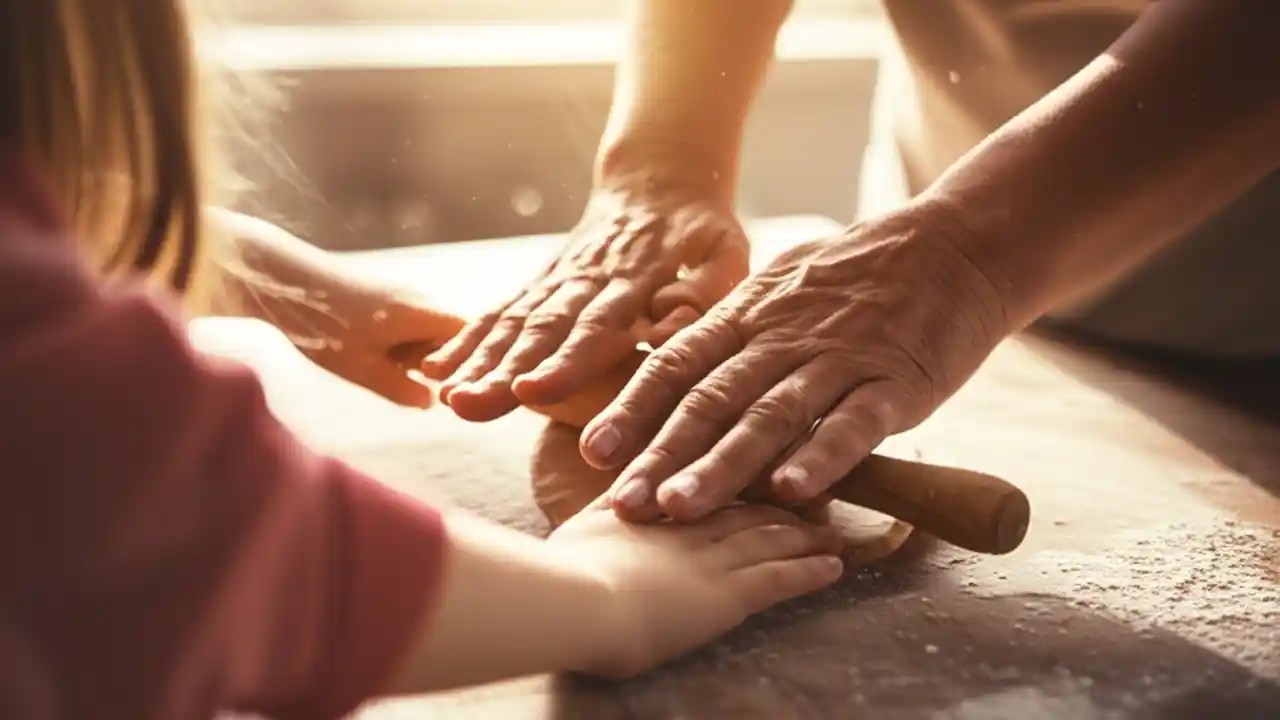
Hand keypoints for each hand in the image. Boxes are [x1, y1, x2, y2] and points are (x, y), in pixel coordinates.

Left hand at [205, 209, 463, 407]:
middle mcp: (420, 299)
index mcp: (424, 313)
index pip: (472, 338)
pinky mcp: (383, 296)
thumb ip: (403, 390)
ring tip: (385, 372)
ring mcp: (402, 295)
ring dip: (416, 356)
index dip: (468, 366)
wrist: (282, 283)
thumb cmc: (324, 329)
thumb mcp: (363, 370)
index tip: (449, 391)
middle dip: (440, 365)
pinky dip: (399, 344)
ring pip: (428, 331)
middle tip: (413, 387)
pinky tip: (370, 356)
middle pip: (451, 336)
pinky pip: (407, 323)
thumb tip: (433, 403)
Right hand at [422, 180, 748, 421]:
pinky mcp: (541, 282)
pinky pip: (501, 311)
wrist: (658, 179)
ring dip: (479, 361)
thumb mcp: (723, 254)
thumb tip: (674, 330)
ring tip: (447, 398)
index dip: (564, 362)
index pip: (596, 327)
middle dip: (502, 371)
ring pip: (513, 321)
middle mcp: (586, 280)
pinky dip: (470, 340)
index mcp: (635, 279)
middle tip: (467, 406)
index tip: (531, 392)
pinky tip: (438, 369)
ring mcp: (558, 279)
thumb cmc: (701, 231)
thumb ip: (705, 292)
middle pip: (540, 329)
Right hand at [548, 501, 842, 677]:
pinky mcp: (729, 593)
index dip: (738, 481)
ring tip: (832, 533)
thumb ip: (605, 503)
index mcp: (659, 506)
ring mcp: (715, 557)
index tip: (761, 474)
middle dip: (783, 505)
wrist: (575, 599)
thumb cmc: (565, 568)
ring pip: (774, 539)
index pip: (710, 486)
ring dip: (807, 536)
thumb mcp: (584, 524)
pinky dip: (810, 571)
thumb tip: (614, 485)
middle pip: (749, 508)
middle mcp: (693, 525)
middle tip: (814, 499)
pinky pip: (781, 578)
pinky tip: (834, 567)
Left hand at [579, 204, 1011, 521]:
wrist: (957, 246)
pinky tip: (789, 493)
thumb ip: (735, 327)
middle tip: (624, 504)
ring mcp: (839, 359)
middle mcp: (783, 337)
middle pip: (710, 400)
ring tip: (681, 508)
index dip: (632, 409)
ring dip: (722, 467)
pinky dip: (819, 456)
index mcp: (750, 315)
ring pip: (769, 417)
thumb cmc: (863, 273)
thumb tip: (678, 363)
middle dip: (661, 455)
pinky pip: (853, 424)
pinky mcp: (896, 383)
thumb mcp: (784, 284)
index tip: (594, 453)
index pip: (676, 364)